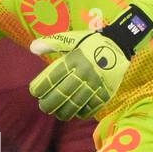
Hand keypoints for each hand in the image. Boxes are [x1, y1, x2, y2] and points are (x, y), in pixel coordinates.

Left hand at [28, 6, 152, 119]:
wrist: (120, 45)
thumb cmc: (91, 43)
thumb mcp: (72, 38)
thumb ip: (51, 43)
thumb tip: (32, 48)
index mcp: (74, 59)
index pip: (52, 78)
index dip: (40, 88)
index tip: (35, 92)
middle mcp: (84, 72)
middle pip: (62, 94)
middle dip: (49, 104)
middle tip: (44, 106)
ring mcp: (96, 84)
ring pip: (75, 104)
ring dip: (63, 112)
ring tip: (57, 113)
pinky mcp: (106, 92)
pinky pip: (91, 108)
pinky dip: (80, 113)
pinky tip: (74, 113)